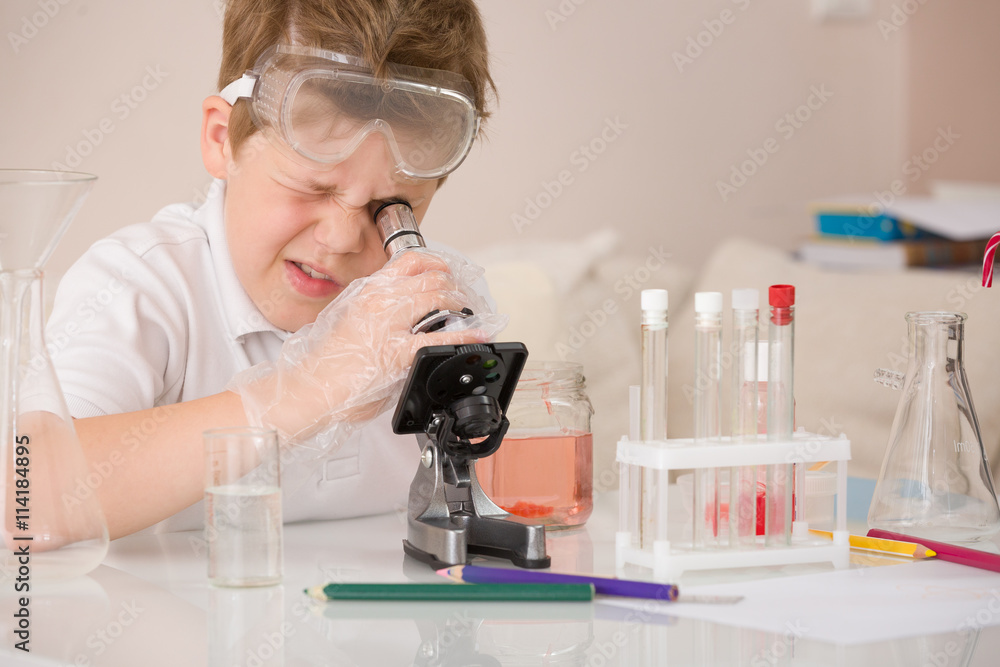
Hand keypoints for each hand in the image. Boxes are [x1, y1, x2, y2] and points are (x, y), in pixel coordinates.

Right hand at [229, 249, 506, 446]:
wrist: (310, 387)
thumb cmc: (326, 362)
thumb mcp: (347, 319)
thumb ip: (376, 309)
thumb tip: (403, 310)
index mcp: (367, 291)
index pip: (408, 261)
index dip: (435, 263)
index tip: (447, 271)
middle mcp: (379, 301)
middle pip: (430, 278)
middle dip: (454, 287)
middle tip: (464, 299)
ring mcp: (390, 325)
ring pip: (438, 297)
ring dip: (460, 304)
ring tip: (468, 315)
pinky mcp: (399, 352)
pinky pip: (441, 338)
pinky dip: (465, 337)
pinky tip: (476, 338)